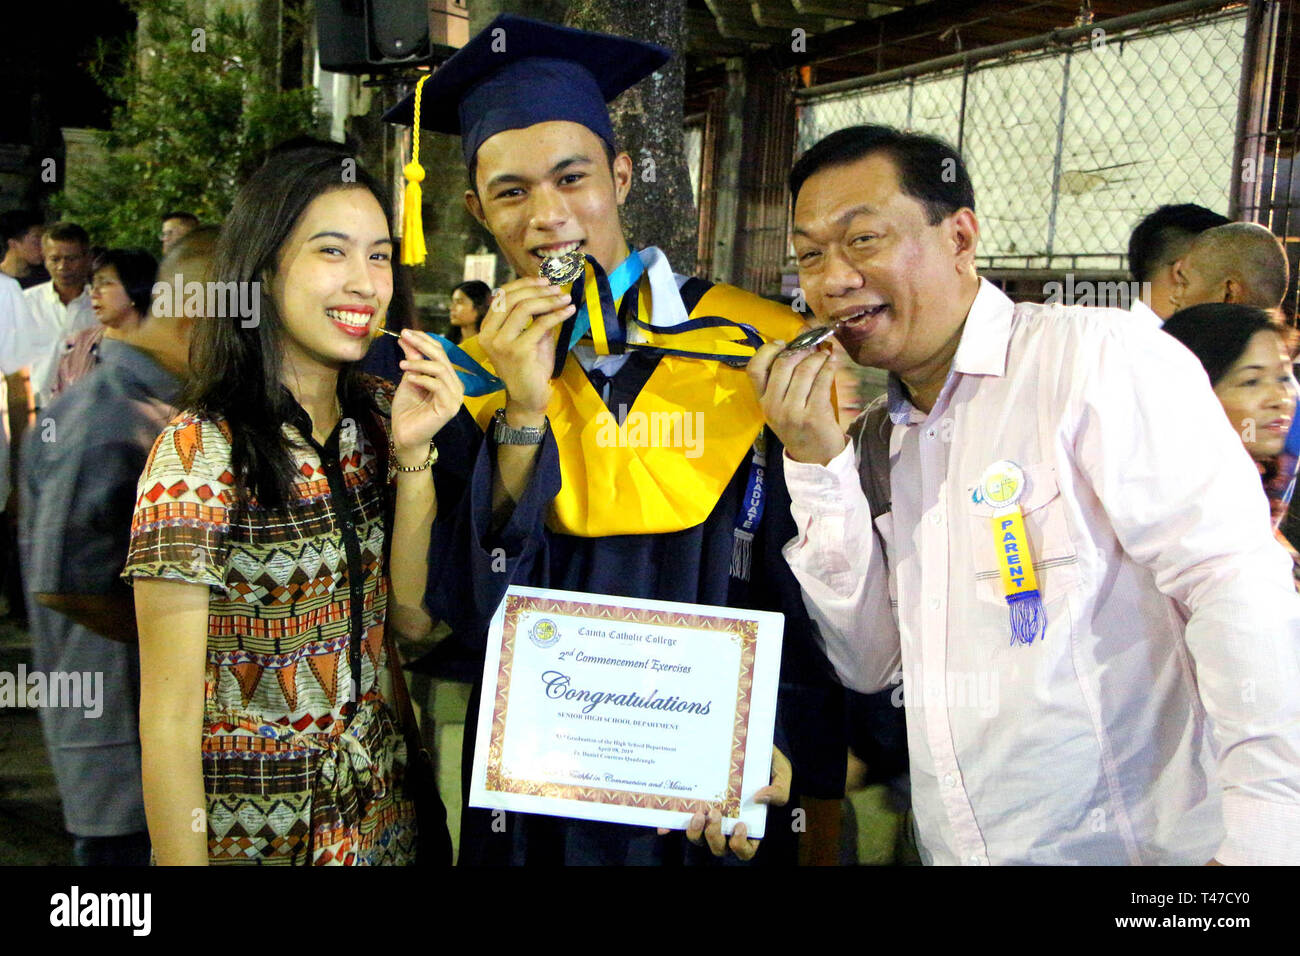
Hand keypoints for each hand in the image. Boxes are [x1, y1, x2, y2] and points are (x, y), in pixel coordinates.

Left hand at [391, 329, 464, 463]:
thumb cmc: (408, 409)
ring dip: (420, 363)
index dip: (425, 340)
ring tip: (402, 365)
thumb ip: (411, 360)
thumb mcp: (408, 378)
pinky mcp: (449, 407)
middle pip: (443, 358)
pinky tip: (409, 378)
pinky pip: (438, 386)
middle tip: (404, 336)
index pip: (441, 352)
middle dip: (422, 344)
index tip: (406, 331)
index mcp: (448, 378)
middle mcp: (455, 386)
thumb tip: (407, 338)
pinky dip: (422, 379)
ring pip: (441, 370)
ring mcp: (455, 397)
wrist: (405, 435)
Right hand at [476, 277, 574, 423]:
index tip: (544, 280)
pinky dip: (557, 315)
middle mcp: (488, 334)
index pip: (501, 295)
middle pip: (512, 298)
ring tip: (565, 299)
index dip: (523, 283)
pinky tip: (569, 311)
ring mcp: (501, 343)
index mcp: (487, 327)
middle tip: (557, 289)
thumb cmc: (529, 366)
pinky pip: (540, 324)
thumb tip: (547, 290)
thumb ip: (532, 316)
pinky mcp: (518, 351)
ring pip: (524, 308)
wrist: (528, 397)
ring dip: (548, 300)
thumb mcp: (528, 335)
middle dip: (537, 290)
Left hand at [659, 747, 791, 860]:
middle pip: (718, 847)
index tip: (740, 825)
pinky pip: (677, 822)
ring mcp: (706, 816)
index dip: (741, 846)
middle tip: (715, 813)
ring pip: (697, 840)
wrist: (743, 740)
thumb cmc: (765, 761)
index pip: (745, 849)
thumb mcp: (781, 771)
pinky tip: (664, 826)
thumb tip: (760, 798)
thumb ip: (779, 788)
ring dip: (695, 833)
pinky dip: (670, 826)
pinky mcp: (690, 805)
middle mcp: (726, 824)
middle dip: (715, 836)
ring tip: (697, 812)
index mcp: (749, 822)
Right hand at [747, 341, 846, 464]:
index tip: (784, 343)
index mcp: (763, 402)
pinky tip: (832, 365)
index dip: (768, 350)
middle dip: (801, 349)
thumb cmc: (799, 428)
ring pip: (804, 370)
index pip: (754, 369)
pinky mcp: (814, 416)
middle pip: (783, 364)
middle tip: (813, 346)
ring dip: (817, 357)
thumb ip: (781, 382)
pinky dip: (829, 368)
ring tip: (825, 355)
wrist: (815, 458)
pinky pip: (822, 382)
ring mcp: (793, 412)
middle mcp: (773, 406)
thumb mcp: (780, 408)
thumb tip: (797, 344)